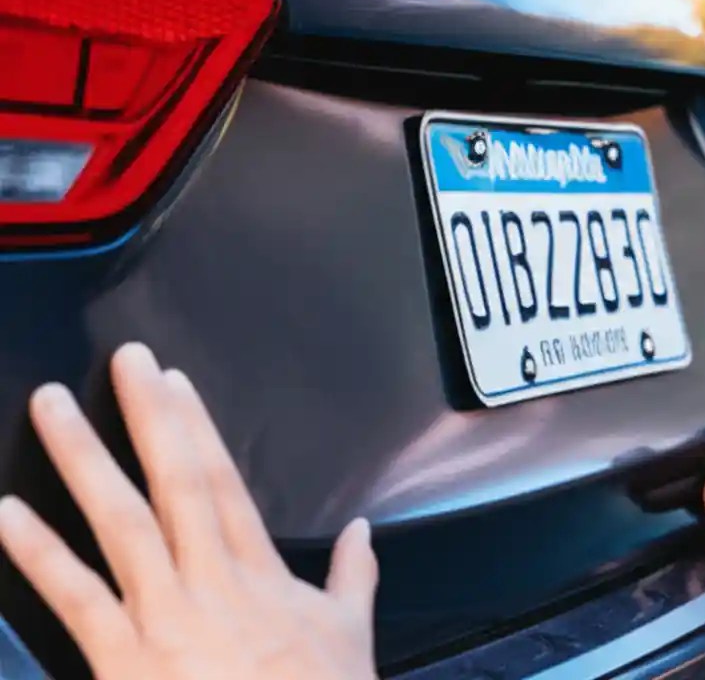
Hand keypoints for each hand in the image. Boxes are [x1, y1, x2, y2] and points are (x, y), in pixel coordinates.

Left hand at [0, 344, 378, 679]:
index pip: (223, 483)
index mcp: (260, 572)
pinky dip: (39, 554)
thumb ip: (354, 576)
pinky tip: (7, 512)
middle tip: (124, 360)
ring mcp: (163, 616)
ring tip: (49, 407)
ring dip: (83, 460)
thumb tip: (364, 531)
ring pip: (119, 523)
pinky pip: (75, 598)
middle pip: (174, 484)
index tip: (174, 382)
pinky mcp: (122, 658)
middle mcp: (209, 580)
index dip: (196, 428)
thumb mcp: (350, 632)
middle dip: (147, 417)